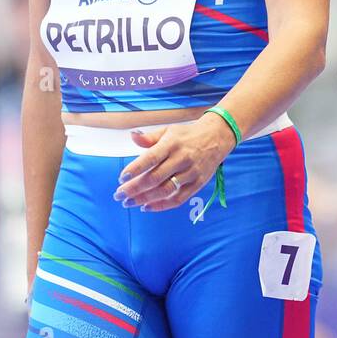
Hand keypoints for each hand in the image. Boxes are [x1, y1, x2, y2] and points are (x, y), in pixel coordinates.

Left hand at [113, 113, 236, 213]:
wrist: (217, 137)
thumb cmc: (187, 134)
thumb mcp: (168, 130)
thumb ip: (149, 137)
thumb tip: (132, 136)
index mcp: (172, 144)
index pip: (150, 159)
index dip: (135, 169)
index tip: (121, 178)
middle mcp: (182, 159)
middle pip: (155, 178)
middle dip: (134, 189)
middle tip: (119, 195)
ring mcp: (191, 173)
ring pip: (165, 190)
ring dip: (145, 199)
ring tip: (129, 203)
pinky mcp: (198, 183)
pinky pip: (178, 199)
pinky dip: (162, 205)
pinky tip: (147, 207)